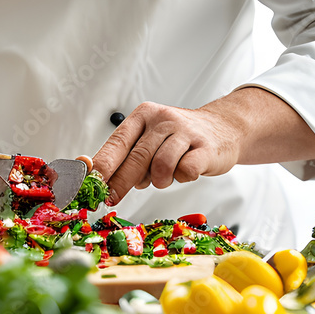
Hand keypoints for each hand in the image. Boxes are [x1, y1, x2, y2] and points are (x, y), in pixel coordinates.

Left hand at [91, 100, 241, 206]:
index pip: (117, 142)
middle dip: (121, 182)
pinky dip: (182, 177)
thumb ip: (128, 154)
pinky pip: (186, 172)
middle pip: (136, 157)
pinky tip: (184, 170)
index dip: (103, 165)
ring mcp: (185, 132)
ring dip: (159, 180)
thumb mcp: (150, 138)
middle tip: (111, 198)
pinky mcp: (206, 147)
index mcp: (144, 115)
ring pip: (161, 167)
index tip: (91, 183)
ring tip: (165, 175)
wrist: (223, 127)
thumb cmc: (180, 137)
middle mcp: (163, 120)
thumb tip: (101, 178)